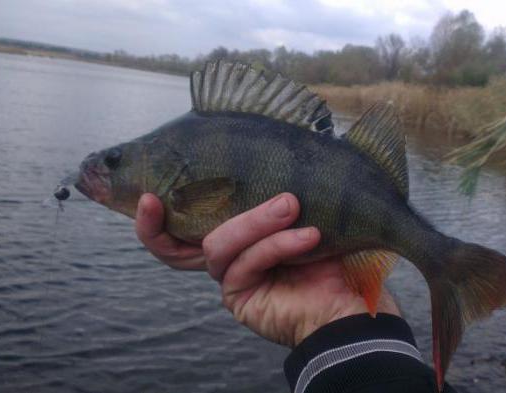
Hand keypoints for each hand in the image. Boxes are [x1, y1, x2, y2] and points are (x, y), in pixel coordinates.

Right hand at [135, 193, 399, 346]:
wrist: (356, 298)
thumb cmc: (336, 244)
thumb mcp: (303, 200)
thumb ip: (275, 175)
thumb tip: (252, 129)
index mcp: (236, 228)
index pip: (181, 217)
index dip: (157, 214)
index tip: (149, 195)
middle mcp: (227, 253)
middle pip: (177, 238)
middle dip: (174, 214)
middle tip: (180, 194)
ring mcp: (231, 277)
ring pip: (217, 243)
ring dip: (254, 221)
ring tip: (291, 205)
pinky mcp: (241, 298)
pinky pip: (246, 262)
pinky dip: (277, 244)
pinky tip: (307, 236)